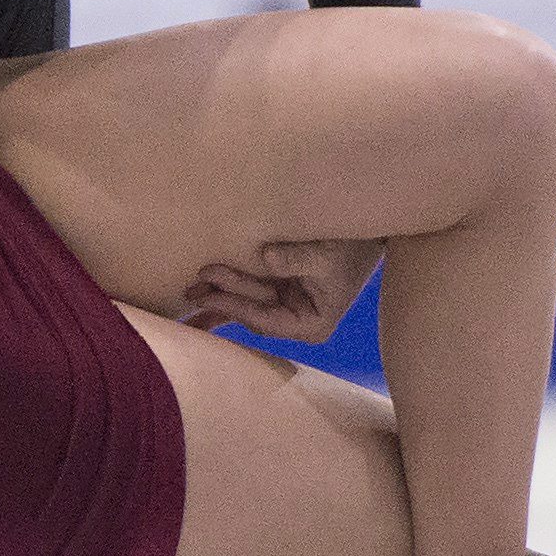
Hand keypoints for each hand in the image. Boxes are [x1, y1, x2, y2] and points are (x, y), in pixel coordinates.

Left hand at [179, 238, 383, 343]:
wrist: (367, 231)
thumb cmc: (353, 247)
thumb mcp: (326, 255)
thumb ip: (296, 258)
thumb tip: (266, 256)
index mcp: (311, 325)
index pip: (266, 320)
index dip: (237, 307)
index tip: (211, 296)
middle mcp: (295, 320)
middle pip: (251, 312)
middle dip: (221, 301)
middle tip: (191, 288)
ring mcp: (285, 304)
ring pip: (245, 302)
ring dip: (218, 295)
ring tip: (189, 289)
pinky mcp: (277, 287)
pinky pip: (248, 292)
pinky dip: (226, 291)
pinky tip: (201, 296)